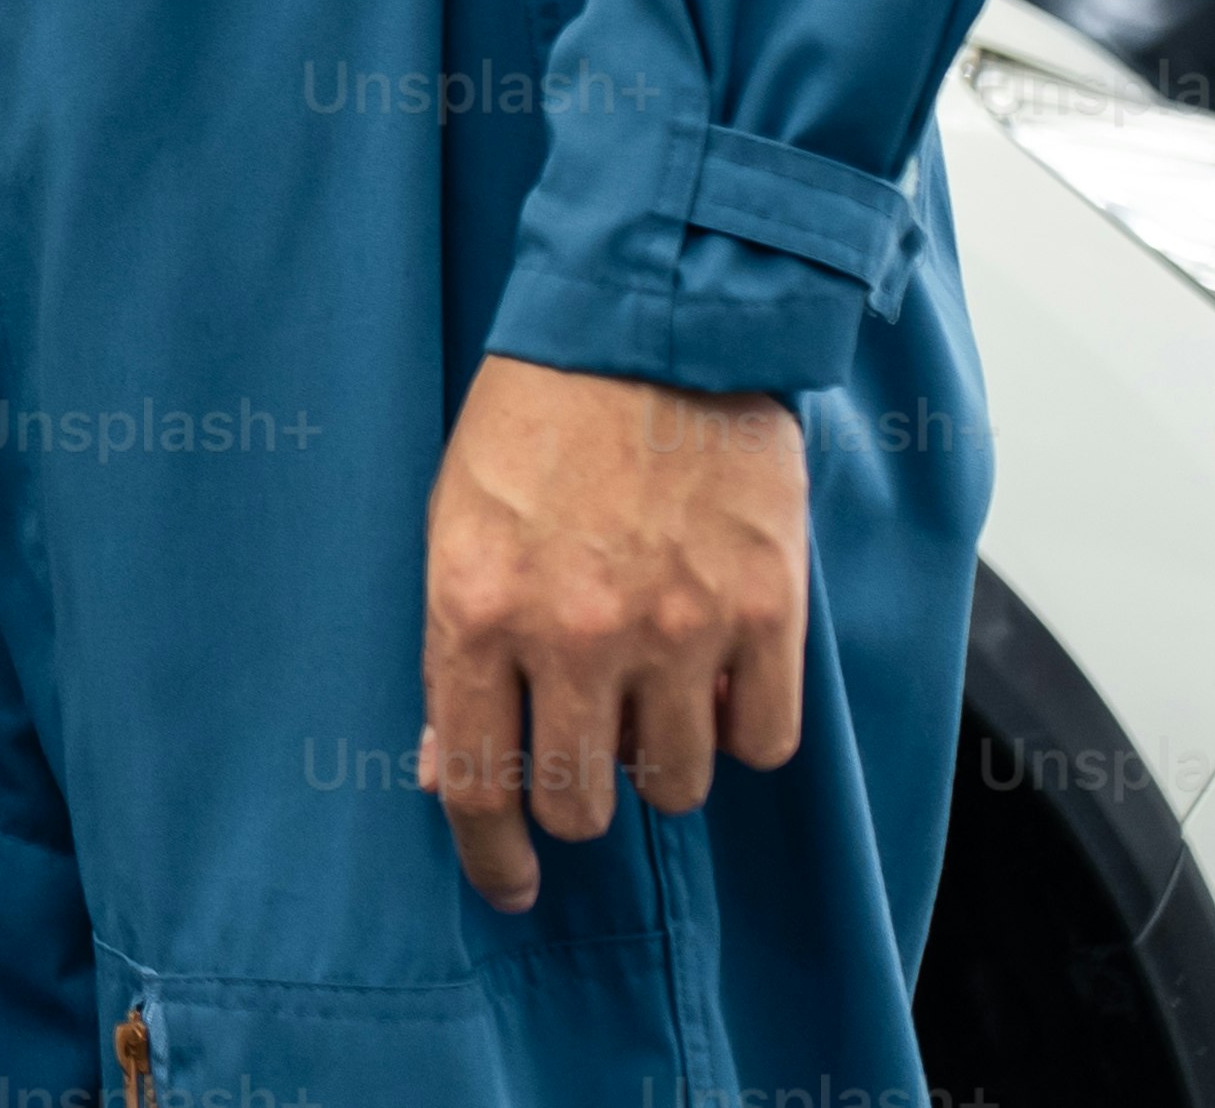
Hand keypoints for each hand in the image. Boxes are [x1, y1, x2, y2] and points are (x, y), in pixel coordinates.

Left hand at [418, 355, 804, 910]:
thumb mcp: (455, 525)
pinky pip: (762, 742)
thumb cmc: (537, 420)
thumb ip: (455, 650)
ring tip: (652, 695)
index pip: (476, 781)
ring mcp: (678, 629)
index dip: (489, 853)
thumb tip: (448, 768)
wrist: (652, 327)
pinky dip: (742, 730)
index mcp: (477, 607)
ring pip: (676, 785)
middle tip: (583, 768)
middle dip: (577, 804)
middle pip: (579, 803)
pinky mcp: (765, 613)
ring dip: (661, 763)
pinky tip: (721, 680)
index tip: (507, 887)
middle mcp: (574, 634)